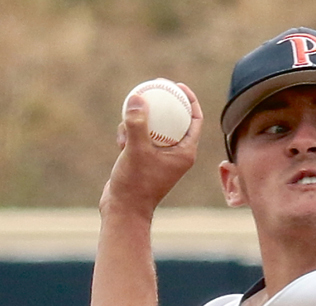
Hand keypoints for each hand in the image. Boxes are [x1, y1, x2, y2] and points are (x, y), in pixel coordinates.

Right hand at [100, 82, 203, 216]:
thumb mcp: (136, 151)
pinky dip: (130, 134)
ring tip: (126, 127)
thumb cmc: (135, 185)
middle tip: (153, 87)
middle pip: (175, 119)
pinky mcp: (145, 159)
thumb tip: (139, 98)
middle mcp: (176, 154)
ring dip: (139, 122)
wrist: (123, 210)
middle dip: (164, 103)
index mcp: (185, 152)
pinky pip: (140, 137)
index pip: (195, 120)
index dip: (190, 100)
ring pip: (153, 127)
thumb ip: (137, 124)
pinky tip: (120, 142)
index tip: (177, 86)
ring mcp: (160, 157)